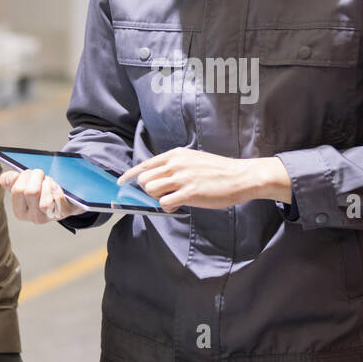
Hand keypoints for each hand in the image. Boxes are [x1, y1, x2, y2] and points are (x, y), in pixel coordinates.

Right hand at [0, 169, 85, 222]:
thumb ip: (11, 180)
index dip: (24, 176)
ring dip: (48, 184)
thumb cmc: (43, 191)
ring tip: (49, 182)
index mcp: (20, 211)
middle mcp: (33, 217)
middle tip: (40, 174)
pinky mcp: (62, 213)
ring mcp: (48, 217)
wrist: (67, 200)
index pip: (17, 190)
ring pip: (45, 201)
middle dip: (37, 176)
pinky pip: (59, 199)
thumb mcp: (25, 185)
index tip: (28, 173)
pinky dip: (58, 189)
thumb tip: (11, 177)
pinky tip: (58, 187)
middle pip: (31, 192)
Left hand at [118, 148, 290, 211]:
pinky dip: (167, 207)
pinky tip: (178, 206)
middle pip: (144, 179)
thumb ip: (175, 167)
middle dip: (148, 190)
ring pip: (151, 190)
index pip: (144, 165)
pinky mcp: (189, 192)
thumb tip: (157, 181)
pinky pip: (164, 202)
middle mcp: (176, 164)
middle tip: (162, 195)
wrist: (241, 177)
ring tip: (172, 200)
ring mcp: (182, 178)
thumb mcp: (194, 160)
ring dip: (157, 199)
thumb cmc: (219, 171)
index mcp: (176, 155)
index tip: (121, 184)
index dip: (130, 176)